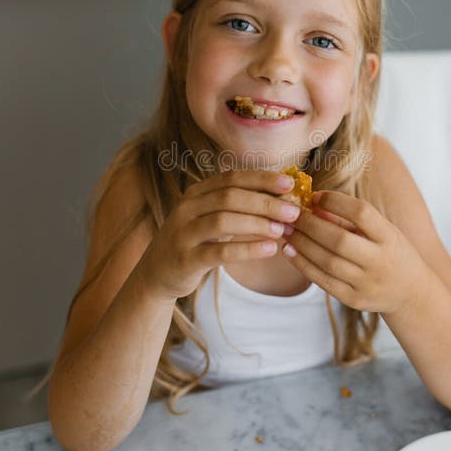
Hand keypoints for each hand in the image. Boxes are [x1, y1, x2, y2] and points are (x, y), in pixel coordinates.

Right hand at [140, 169, 301, 300]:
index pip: (231, 177)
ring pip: (223, 221)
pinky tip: (270, 249)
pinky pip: (220, 252)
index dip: (261, 178)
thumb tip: (280, 196)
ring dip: (257, 224)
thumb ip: (237, 206)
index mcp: (196, 193)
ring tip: (282, 230)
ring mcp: (184, 233)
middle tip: (293, 211)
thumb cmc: (196, 242)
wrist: (157, 273)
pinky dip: (247, 250)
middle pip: (230, 197)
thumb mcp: (210, 218)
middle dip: (265, 202)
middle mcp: (187, 208)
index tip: (289, 183)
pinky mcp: (186, 259)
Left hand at [281, 190, 428, 314]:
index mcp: (390, 237)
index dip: (335, 202)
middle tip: (290, 213)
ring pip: (327, 262)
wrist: (410, 292)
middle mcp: (380, 261)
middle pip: (339, 240)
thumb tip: (313, 204)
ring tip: (285, 229)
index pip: (362, 213)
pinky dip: (302, 264)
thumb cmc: (391, 252)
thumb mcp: (381, 231)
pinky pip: (323, 281)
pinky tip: (289, 250)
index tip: (315, 196)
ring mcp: (367, 283)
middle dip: (310, 224)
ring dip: (301, 243)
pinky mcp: (354, 300)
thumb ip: (350, 219)